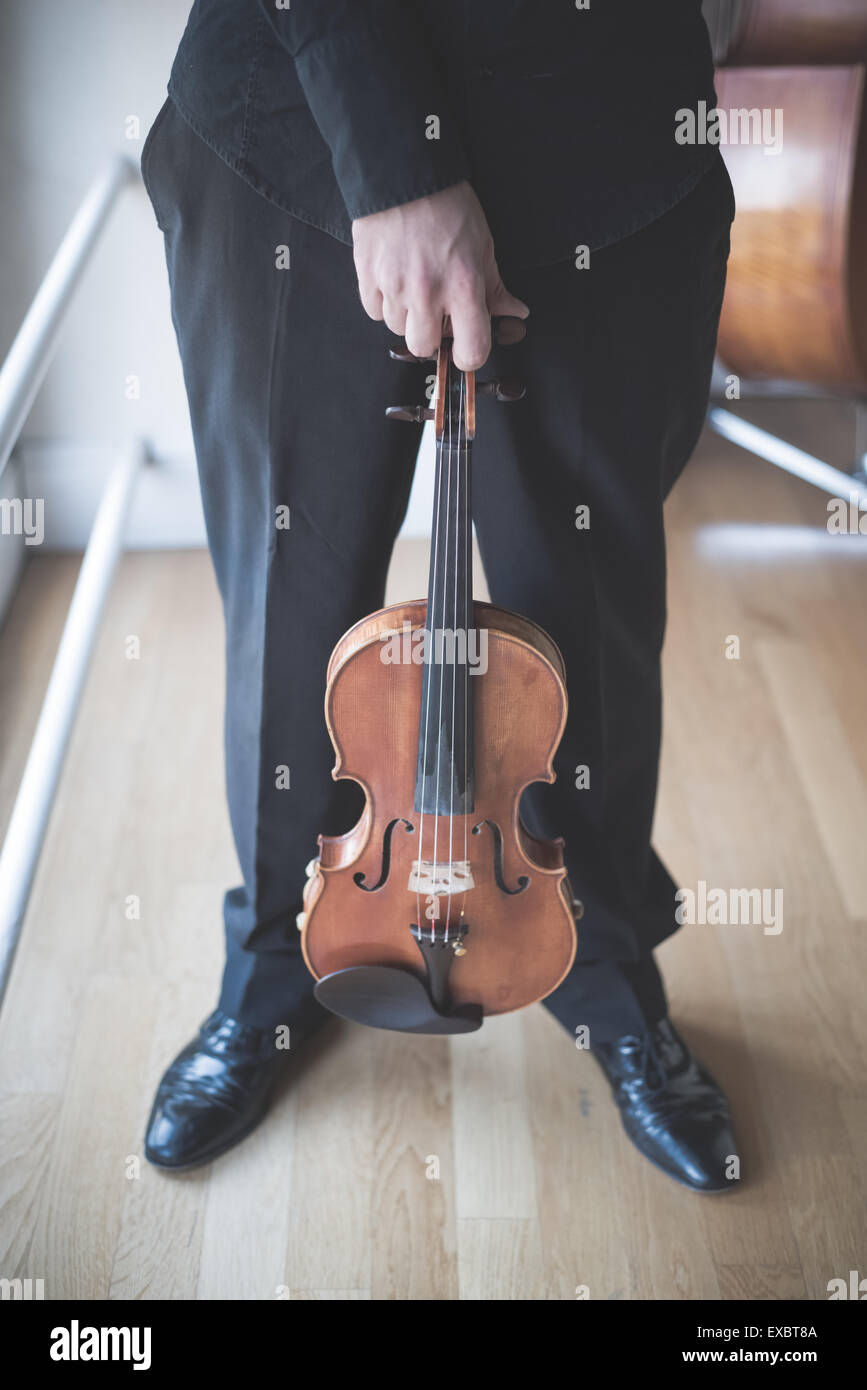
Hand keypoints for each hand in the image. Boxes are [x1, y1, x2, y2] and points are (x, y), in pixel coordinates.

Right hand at [352, 180, 528, 370]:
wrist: (405, 172)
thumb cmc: (448, 206)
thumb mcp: (483, 244)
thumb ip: (495, 287)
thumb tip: (515, 312)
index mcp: (463, 286)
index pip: (472, 351)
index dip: (470, 355)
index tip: (467, 346)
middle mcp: (427, 293)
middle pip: (424, 347)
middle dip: (431, 334)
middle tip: (435, 309)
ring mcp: (394, 286)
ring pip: (397, 329)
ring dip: (406, 315)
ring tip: (413, 284)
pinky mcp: (367, 277)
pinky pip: (374, 310)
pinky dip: (383, 301)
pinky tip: (393, 277)